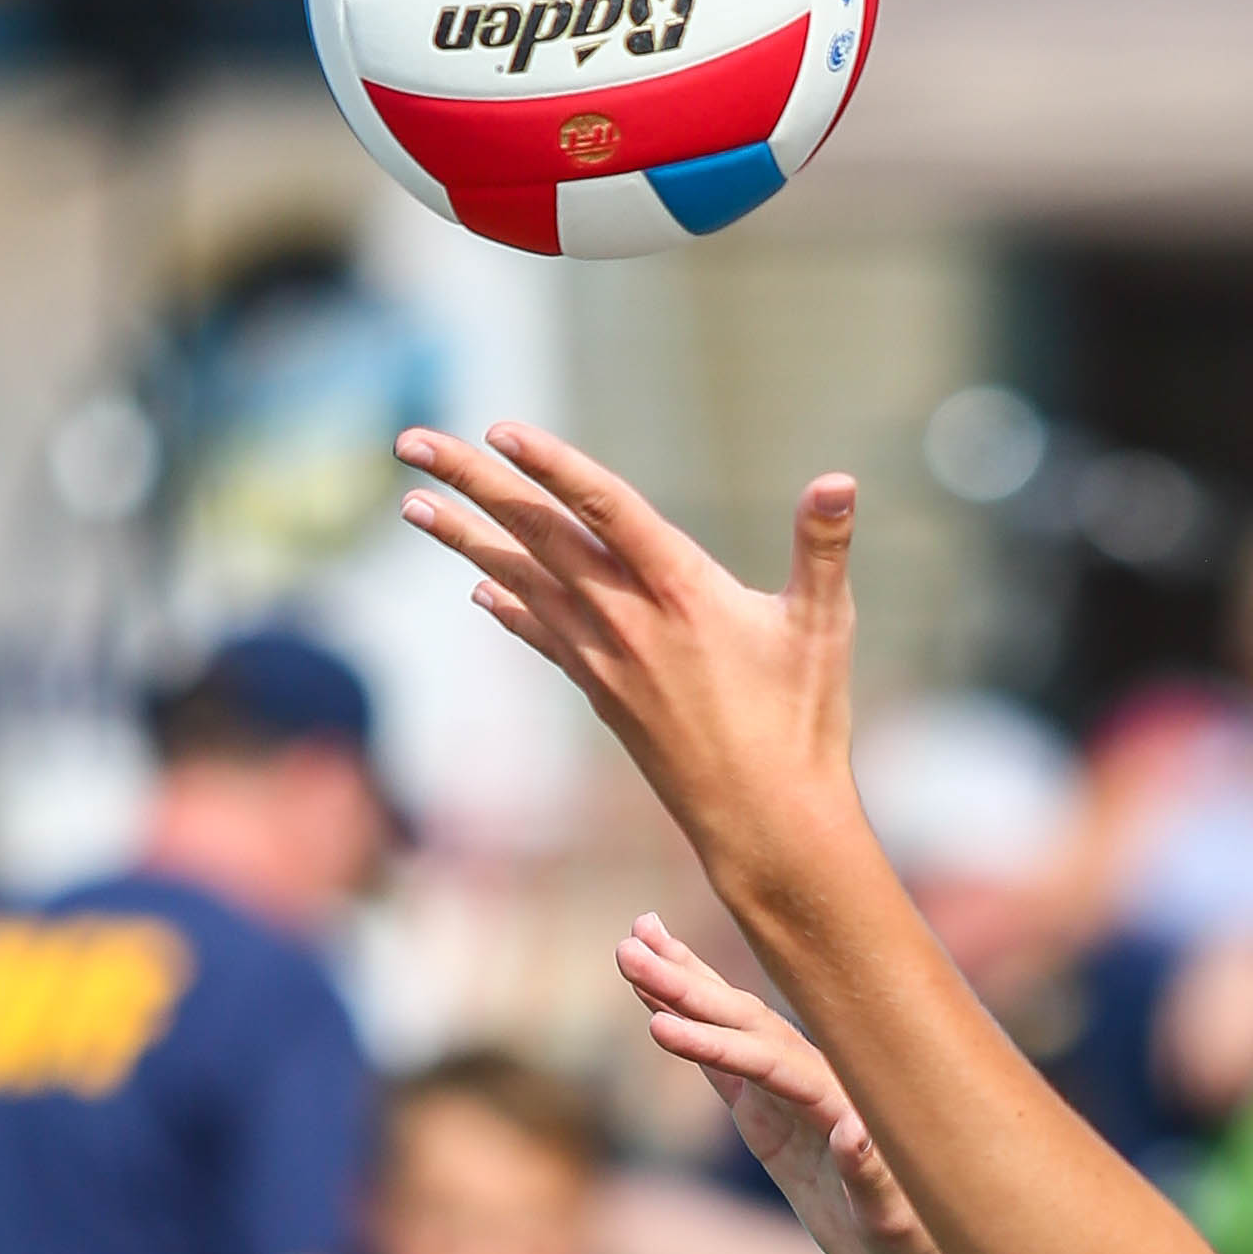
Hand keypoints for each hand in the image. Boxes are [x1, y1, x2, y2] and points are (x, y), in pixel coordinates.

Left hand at [400, 422, 865, 903]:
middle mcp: (629, 619)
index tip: (499, 430)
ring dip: (465, 539)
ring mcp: (607, 660)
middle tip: (411, 441)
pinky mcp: (603, 695)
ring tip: (412, 505)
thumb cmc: (803, 723)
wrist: (764, 823)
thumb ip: (824, 546)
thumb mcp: (823, 626)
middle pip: (538, 533)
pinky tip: (478, 588)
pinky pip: (542, 637)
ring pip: (523, 582)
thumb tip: (840, 479)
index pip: (605, 508)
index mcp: (682, 590)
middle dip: (472, 482)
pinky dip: (508, 606)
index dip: (552, 465)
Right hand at [613, 917, 947, 1253]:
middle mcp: (813, 1081)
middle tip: (626, 947)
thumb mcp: (890, 1218)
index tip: (659, 1027)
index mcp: (837, 1101)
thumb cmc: (907, 1241)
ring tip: (634, 941)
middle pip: (743, 1022)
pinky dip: (692, 1029)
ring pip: (731, 1026)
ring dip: (684, 985)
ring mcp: (790, 1091)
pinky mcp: (771, 1111)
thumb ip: (872, 1176)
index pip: (770, 1059)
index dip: (716, 1044)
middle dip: (685, 986)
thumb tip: (854, 1130)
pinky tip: (658, 1002)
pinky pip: (724, 1061)